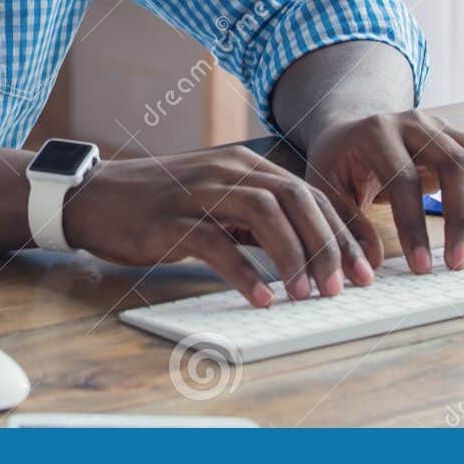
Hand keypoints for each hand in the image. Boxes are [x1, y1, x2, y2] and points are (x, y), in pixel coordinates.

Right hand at [63, 145, 373, 306]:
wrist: (96, 197)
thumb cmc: (161, 205)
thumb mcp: (217, 200)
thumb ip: (256, 216)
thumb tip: (309, 252)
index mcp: (245, 165)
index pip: (310, 192)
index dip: (344, 229)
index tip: (367, 266)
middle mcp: (228, 171)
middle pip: (296, 198)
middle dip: (329, 244)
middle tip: (345, 286)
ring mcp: (199, 192)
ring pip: (265, 214)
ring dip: (294, 255)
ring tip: (307, 294)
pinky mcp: (171, 220)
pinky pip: (217, 244)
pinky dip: (245, 273)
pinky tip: (262, 298)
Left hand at [303, 111, 463, 273]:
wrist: (351, 129)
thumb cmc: (337, 161)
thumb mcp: (326, 188)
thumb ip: (345, 226)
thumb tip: (367, 268)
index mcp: (376, 132)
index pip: (403, 178)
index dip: (413, 225)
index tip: (421, 265)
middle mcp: (413, 123)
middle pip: (453, 163)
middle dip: (461, 217)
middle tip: (460, 263)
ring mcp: (441, 126)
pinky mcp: (458, 138)